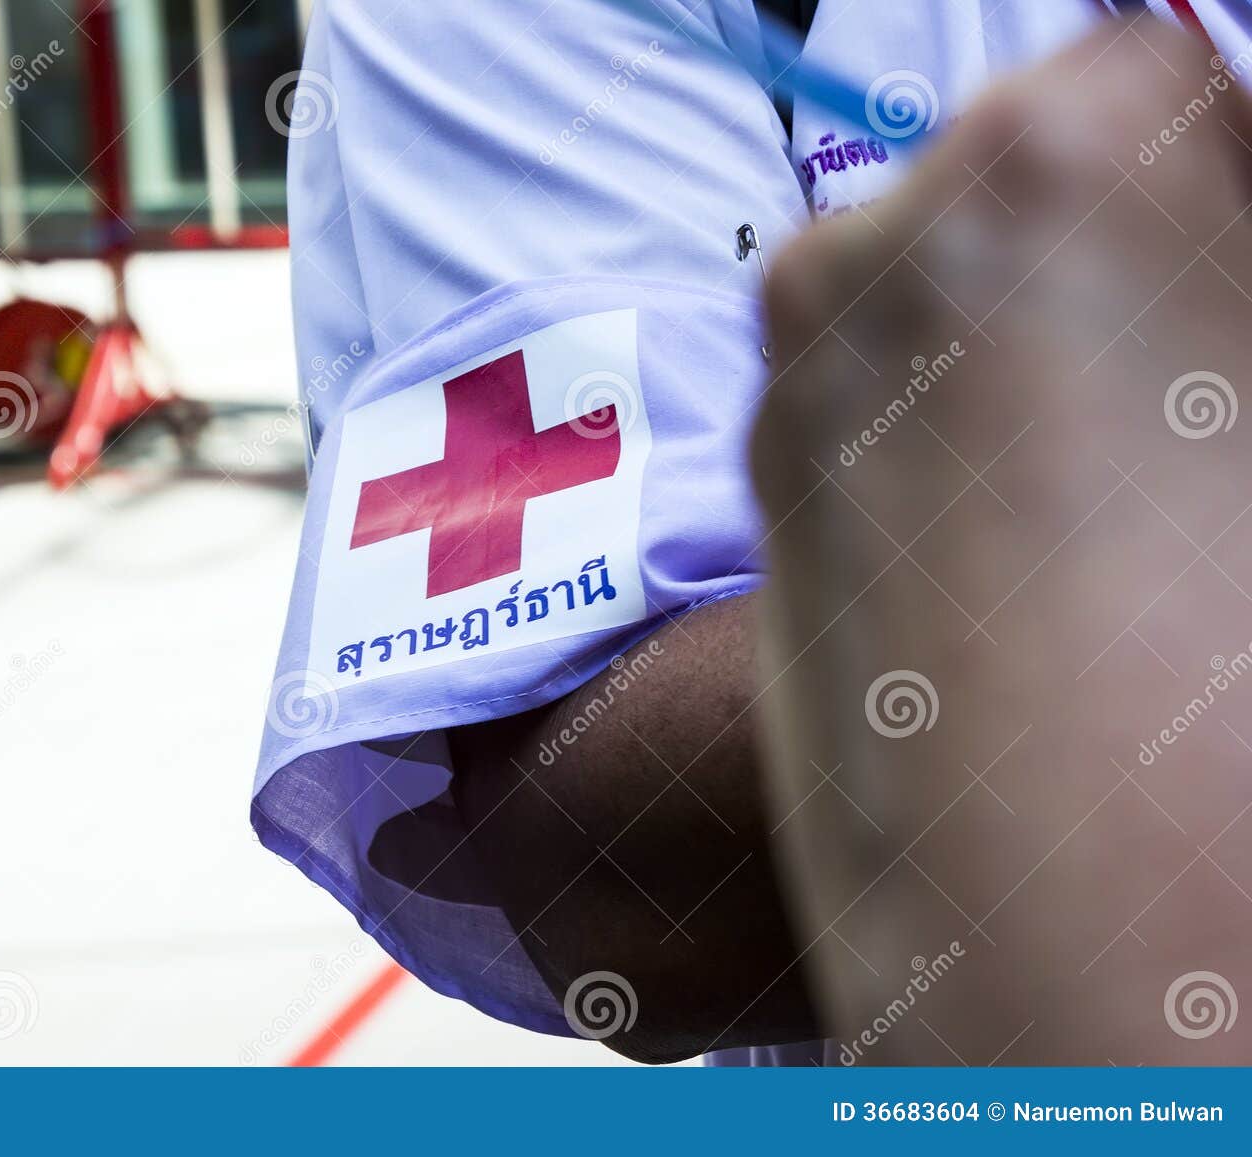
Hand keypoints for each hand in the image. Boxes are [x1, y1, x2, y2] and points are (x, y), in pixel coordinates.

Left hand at [752, 17, 1251, 1063]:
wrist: (1070, 885)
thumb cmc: (1227, 643)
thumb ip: (1221, 254)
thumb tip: (1197, 252)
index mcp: (1064, 141)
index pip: (1150, 79)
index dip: (1210, 189)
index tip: (1219, 290)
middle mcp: (879, 225)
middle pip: (1027, 181)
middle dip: (1110, 253)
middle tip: (1181, 402)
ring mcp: (800, 356)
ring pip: (945, 291)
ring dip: (1021, 342)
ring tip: (1101, 498)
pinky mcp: (762, 475)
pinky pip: (878, 394)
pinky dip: (942, 427)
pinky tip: (1011, 548)